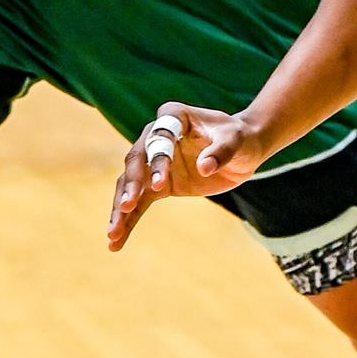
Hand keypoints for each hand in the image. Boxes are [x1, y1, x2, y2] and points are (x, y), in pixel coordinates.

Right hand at [106, 102, 267, 250]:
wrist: (243, 150)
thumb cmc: (238, 138)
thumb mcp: (235, 141)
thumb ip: (221, 152)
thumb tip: (205, 167)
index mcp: (174, 116)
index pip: (160, 137)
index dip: (157, 159)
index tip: (159, 184)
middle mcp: (157, 136)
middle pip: (137, 159)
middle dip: (132, 184)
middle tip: (127, 206)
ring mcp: (154, 161)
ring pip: (130, 183)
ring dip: (121, 207)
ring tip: (113, 233)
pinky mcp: (158, 184)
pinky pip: (139, 202)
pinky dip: (128, 221)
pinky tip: (116, 241)